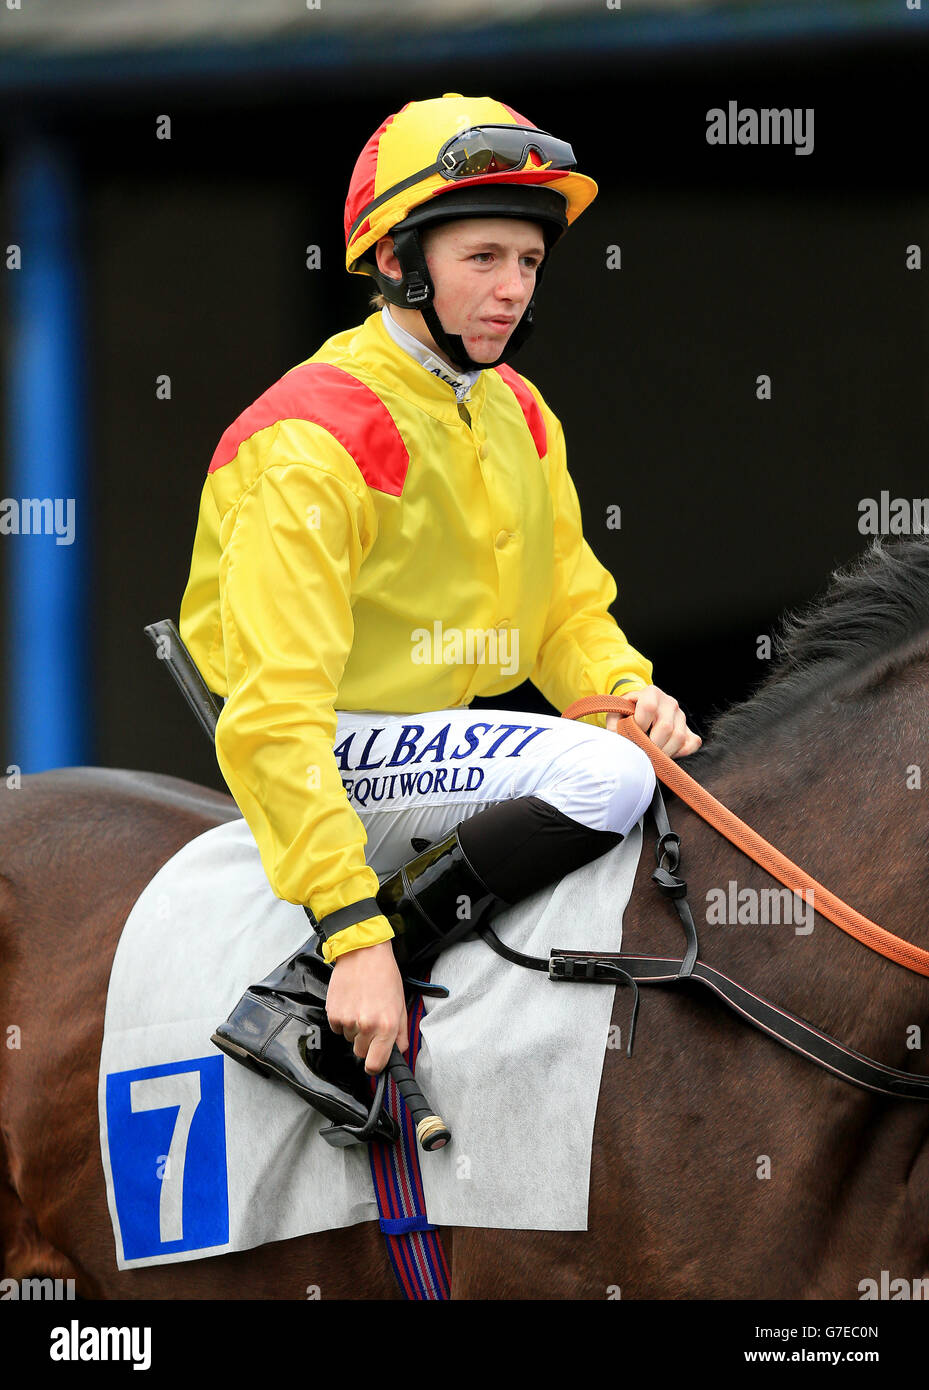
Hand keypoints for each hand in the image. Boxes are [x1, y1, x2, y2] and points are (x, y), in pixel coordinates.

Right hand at [326, 939, 408, 1074]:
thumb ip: (401, 1033)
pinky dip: (343, 1020)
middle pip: (361, 1053)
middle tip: (370, 1021)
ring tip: (361, 1006)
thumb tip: (399, 1052)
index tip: (375, 1060)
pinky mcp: (333, 1013)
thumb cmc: (384, 975)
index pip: (376, 1065)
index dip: (375, 1065)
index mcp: (387, 1026)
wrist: (363, 953)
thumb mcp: (400, 1004)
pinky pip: (337, 1028)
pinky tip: (350, 1003)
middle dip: (366, 1042)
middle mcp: (366, 1026)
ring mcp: (348, 1020)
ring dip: (354, 1029)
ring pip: (349, 1039)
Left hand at [606, 685, 701, 758]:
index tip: (632, 734)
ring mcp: (681, 716)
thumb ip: (614, 725)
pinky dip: (680, 753)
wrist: (639, 709)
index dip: (639, 725)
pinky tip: (666, 753)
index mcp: (651, 693)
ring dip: (664, 752)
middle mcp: (669, 702)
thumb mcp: (616, 714)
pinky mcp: (689, 729)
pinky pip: (692, 744)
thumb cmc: (626, 713)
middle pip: (666, 727)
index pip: (648, 708)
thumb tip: (620, 744)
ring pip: (679, 738)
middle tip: (642, 751)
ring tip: (652, 754)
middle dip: (652, 745)